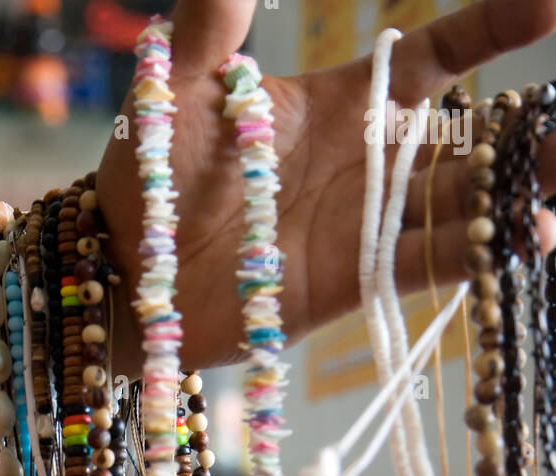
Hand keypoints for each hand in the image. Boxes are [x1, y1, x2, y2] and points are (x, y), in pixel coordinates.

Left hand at [99, 0, 555, 373]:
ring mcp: (368, 224)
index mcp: (344, 103)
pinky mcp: (358, 280)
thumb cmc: (151, 172)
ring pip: (465, 199)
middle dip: (531, 130)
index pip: (437, 57)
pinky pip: (432, 261)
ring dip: (520, 191)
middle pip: (472, 137)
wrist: (129, 270)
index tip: (550, 5)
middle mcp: (370, 162)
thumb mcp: (180, 85)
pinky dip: (480, 250)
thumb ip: (216, 21)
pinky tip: (534, 235)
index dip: (493, 26)